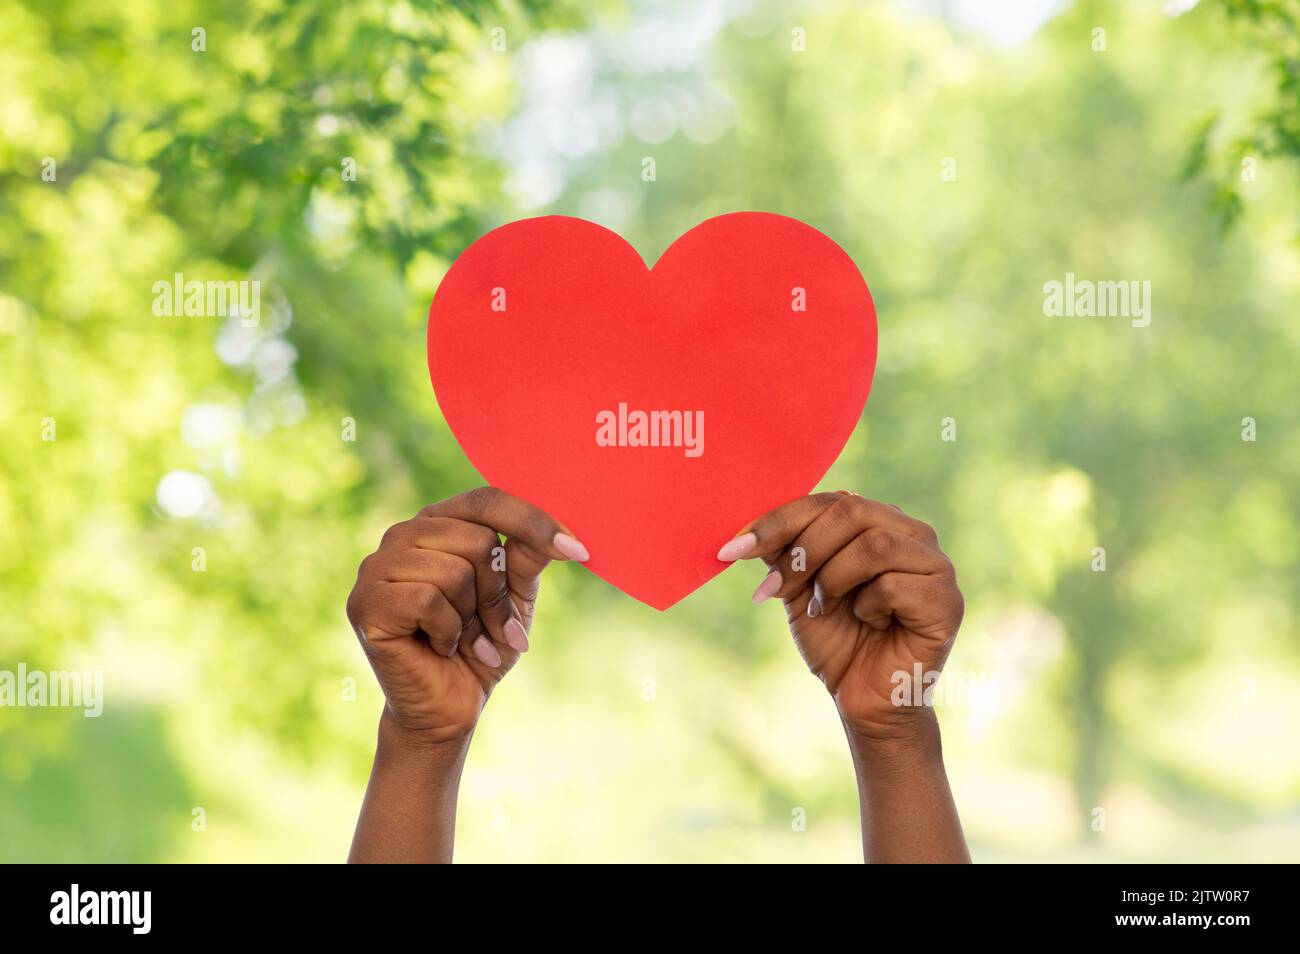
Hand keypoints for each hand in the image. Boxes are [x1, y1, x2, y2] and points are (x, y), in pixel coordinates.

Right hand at [346, 487, 587, 743]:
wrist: (448, 709)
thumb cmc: (482, 646)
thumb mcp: (515, 594)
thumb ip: (528, 553)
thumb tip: (558, 529)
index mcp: (436, 523)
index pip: (487, 500)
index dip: (535, 521)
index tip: (580, 552)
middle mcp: (401, 535)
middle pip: (477, 538)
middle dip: (498, 592)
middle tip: (493, 628)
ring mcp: (376, 567)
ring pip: (455, 569)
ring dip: (474, 617)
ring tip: (465, 640)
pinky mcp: (365, 603)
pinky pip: (429, 599)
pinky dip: (449, 632)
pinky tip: (440, 648)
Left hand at [718, 491, 963, 742]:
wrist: (865, 700)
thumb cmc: (836, 640)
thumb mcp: (798, 588)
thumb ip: (783, 550)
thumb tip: (749, 523)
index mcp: (879, 520)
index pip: (827, 499)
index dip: (776, 520)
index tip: (731, 549)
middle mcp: (912, 533)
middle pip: (852, 509)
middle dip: (804, 550)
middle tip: (778, 588)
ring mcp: (936, 565)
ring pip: (873, 544)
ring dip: (833, 579)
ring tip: (824, 607)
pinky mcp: (947, 601)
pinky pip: (893, 585)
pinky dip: (867, 606)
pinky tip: (870, 623)